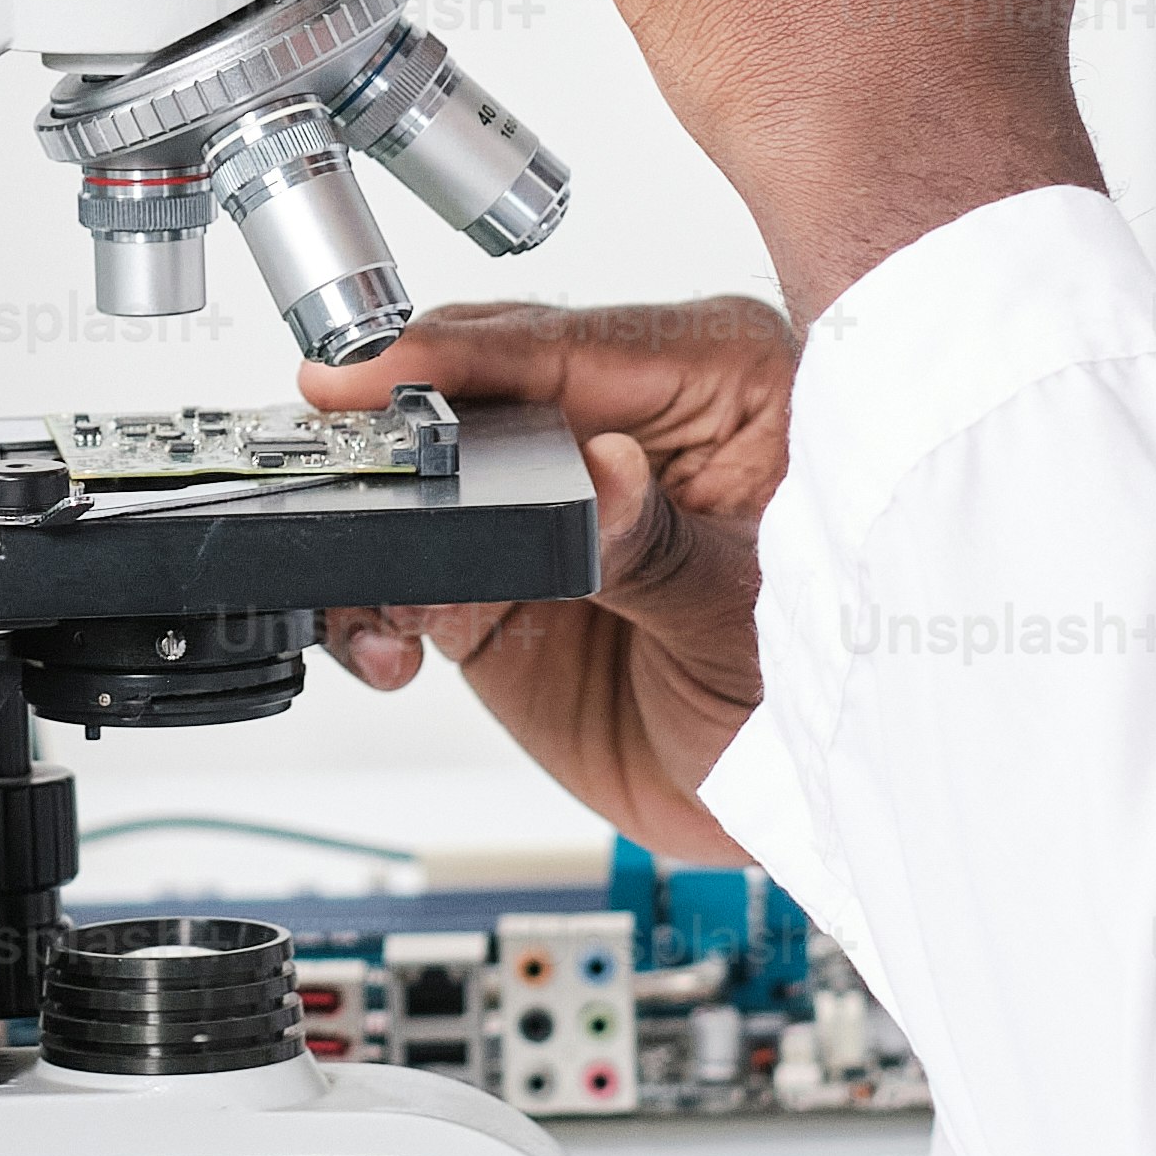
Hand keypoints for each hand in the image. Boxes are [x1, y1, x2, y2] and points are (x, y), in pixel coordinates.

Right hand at [304, 293, 795, 867]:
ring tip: (378, 590)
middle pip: (476, 391)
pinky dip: (370, 602)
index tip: (373, 374)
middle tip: (338, 466)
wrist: (781, 808)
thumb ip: (658, 543)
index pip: (566, 347)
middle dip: (399, 433)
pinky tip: (392, 644)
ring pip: (421, 475)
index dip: (458, 355)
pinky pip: (403, 568)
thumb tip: (599, 469)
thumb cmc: (817, 685)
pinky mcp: (496, 578)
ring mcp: (551, 498)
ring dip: (374, 527)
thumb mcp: (750, 612)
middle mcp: (622, 423)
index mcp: (715, 380)